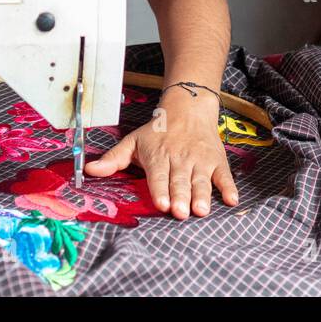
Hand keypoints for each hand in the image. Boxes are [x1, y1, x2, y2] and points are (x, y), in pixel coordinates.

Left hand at [84, 88, 237, 218]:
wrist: (188, 108)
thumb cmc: (158, 131)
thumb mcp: (133, 141)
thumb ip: (113, 159)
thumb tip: (89, 170)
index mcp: (159, 157)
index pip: (158, 176)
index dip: (160, 190)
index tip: (162, 203)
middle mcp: (180, 160)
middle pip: (180, 181)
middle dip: (181, 197)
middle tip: (181, 212)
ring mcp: (200, 161)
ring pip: (201, 181)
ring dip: (202, 195)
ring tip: (201, 210)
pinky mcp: (216, 162)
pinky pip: (224, 176)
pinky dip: (229, 187)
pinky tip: (231, 199)